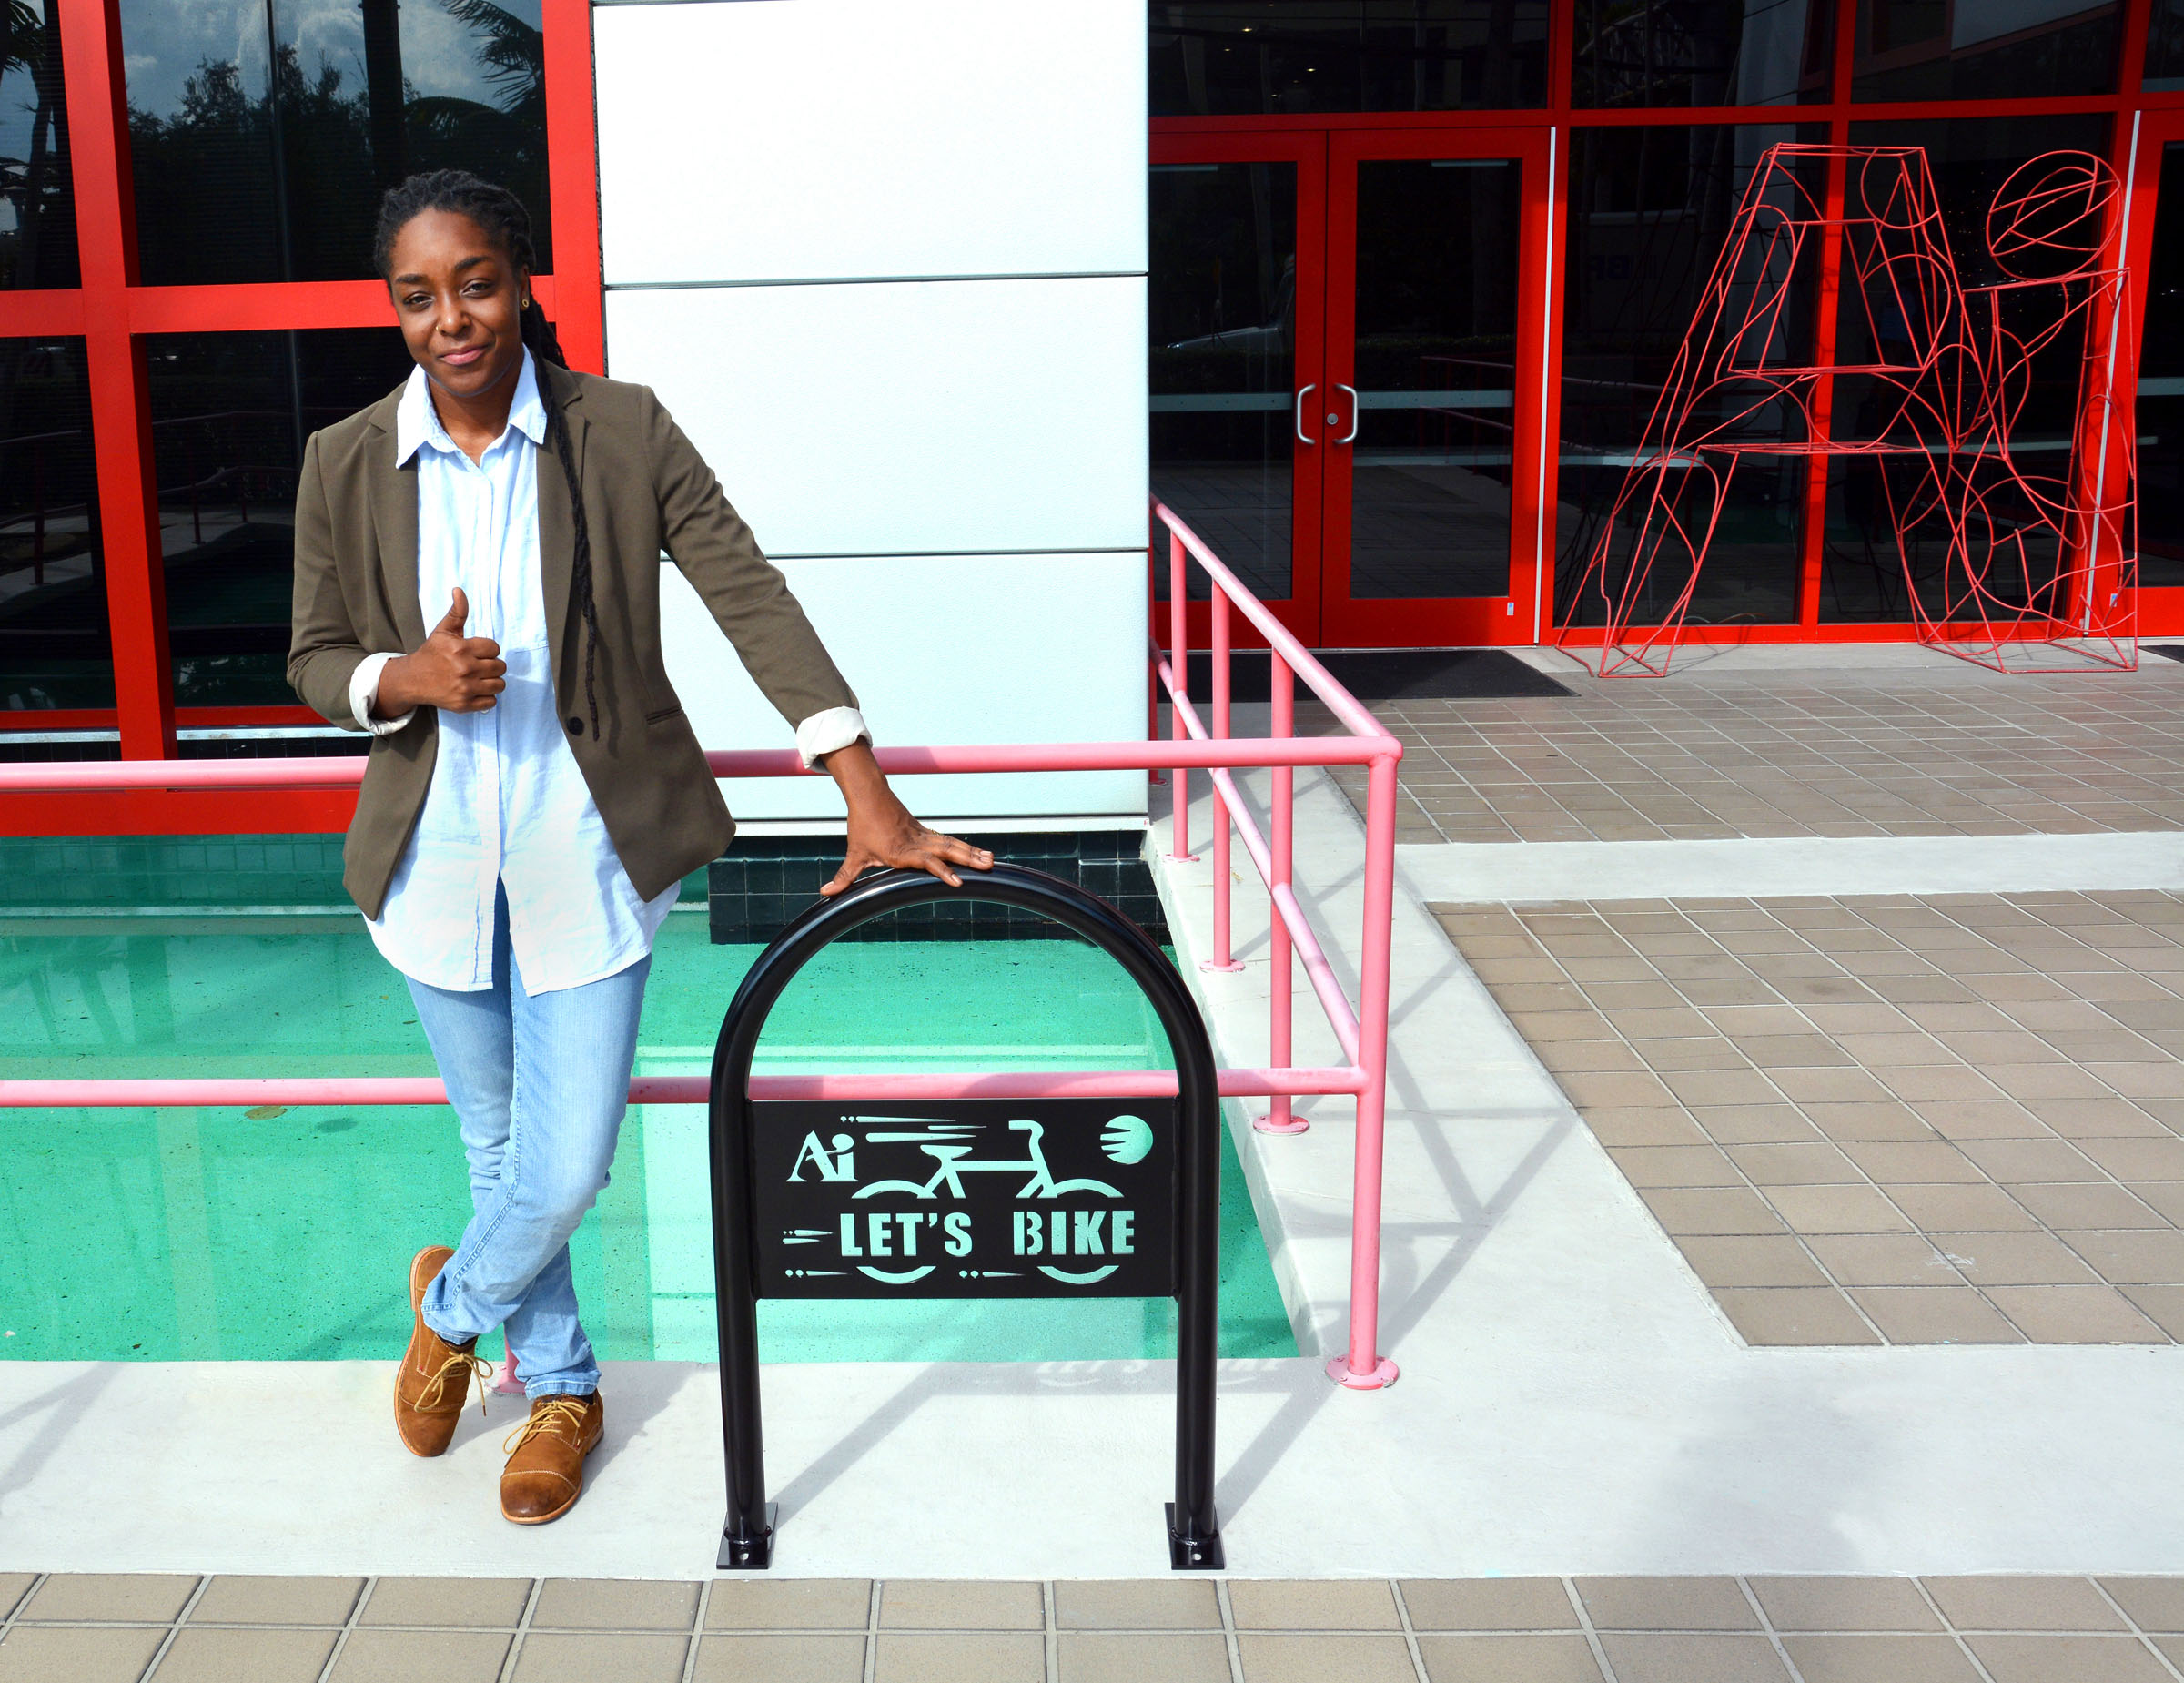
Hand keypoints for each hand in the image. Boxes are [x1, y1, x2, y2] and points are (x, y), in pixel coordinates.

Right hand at [375, 588, 505, 715]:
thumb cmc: (432, 653)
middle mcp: (465, 669)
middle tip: (478, 665)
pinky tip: (475, 689)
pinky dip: (487, 697)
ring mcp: (465, 688)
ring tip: (479, 677)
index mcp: (461, 649)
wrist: (413, 679)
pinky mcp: (464, 705)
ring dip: (492, 681)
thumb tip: (459, 590)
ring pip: (499, 684)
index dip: (488, 649)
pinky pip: (492, 702)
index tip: (477, 651)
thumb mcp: (443, 630)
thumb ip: (457, 611)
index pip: (494, 648)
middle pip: (500, 667)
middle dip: (491, 665)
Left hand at [818, 741, 993, 894]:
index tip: (958, 881)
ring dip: (972, 852)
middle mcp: (916, 843)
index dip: (942, 871)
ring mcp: (923, 836)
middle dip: (968, 859)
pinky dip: (964, 847)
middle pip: (947, 850)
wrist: (870, 796)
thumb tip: (825, 892)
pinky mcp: (926, 833)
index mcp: (901, 851)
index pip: (926, 862)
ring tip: (991, 861)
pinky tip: (978, 853)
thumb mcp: (854, 853)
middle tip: (988, 865)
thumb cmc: (862, 826)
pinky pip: (948, 841)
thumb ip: (844, 876)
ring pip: (952, 844)